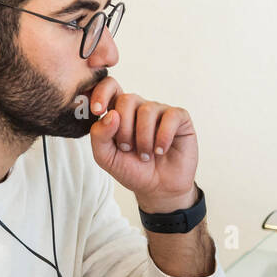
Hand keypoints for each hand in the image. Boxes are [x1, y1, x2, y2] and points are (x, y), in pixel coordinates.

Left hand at [87, 76, 199, 211]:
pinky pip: (170, 117)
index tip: (97, 111)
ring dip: (143, 138)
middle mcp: (139, 108)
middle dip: (124, 129)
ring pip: (147, 110)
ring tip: (145, 155)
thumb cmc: (132, 170)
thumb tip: (110, 114)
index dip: (102, 93)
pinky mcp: (179, 118)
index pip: (110, 87)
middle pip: (127, 99)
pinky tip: (161, 150)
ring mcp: (160, 111)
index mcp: (119, 113)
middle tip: (127, 148)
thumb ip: (99, 136)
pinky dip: (163, 137)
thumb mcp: (106, 158)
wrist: (158, 188)